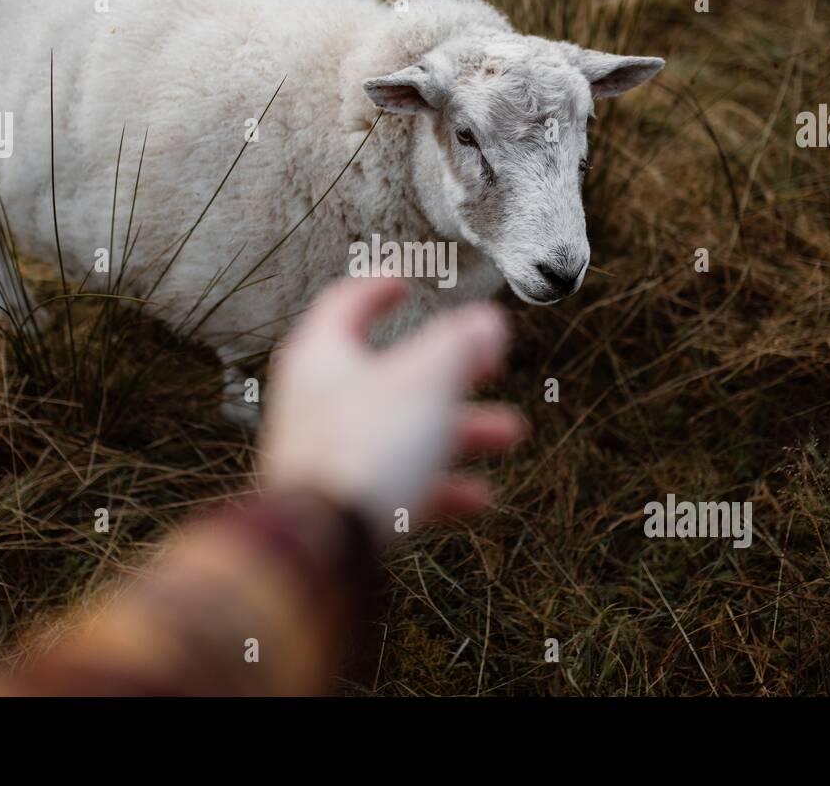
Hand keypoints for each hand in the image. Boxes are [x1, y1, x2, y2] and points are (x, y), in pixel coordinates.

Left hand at [259, 276, 524, 538]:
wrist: (322, 546)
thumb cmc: (364, 449)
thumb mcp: (425, 381)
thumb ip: (460, 346)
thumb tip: (489, 320)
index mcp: (322, 356)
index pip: (346, 304)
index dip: (378, 288)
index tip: (404, 282)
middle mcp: (318, 402)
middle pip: (390, 373)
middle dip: (450, 370)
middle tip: (489, 363)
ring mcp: (328, 454)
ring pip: (402, 430)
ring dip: (460, 429)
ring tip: (511, 432)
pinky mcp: (342, 502)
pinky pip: (397, 484)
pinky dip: (441, 485)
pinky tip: (480, 497)